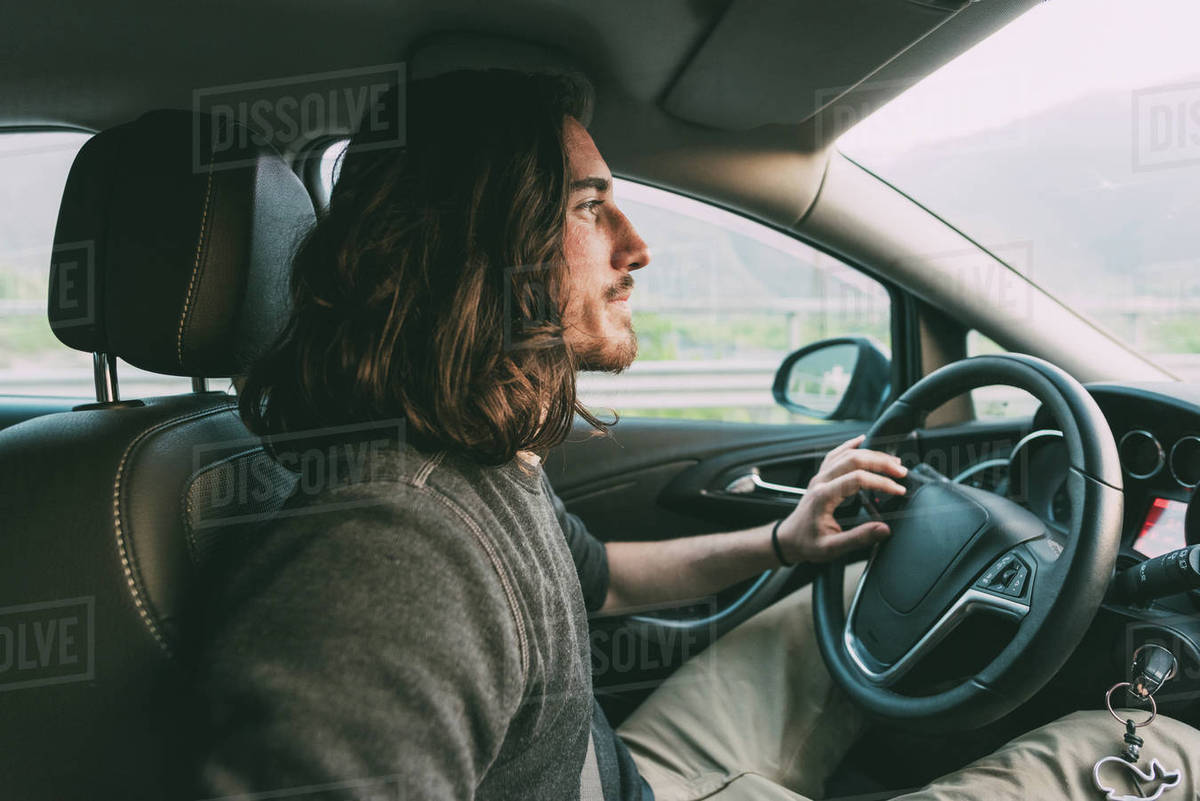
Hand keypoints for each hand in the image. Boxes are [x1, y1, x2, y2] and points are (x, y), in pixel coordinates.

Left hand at [775, 434, 907, 563]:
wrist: (789, 539)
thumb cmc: (808, 543)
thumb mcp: (832, 548)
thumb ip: (858, 538)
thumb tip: (884, 529)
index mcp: (824, 496)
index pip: (858, 479)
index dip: (881, 482)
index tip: (899, 490)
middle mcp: (821, 481)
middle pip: (854, 460)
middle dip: (881, 463)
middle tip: (901, 470)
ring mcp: (819, 476)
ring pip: (846, 454)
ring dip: (871, 454)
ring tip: (893, 460)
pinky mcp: (821, 476)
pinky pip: (835, 454)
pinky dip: (850, 445)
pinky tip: (862, 440)